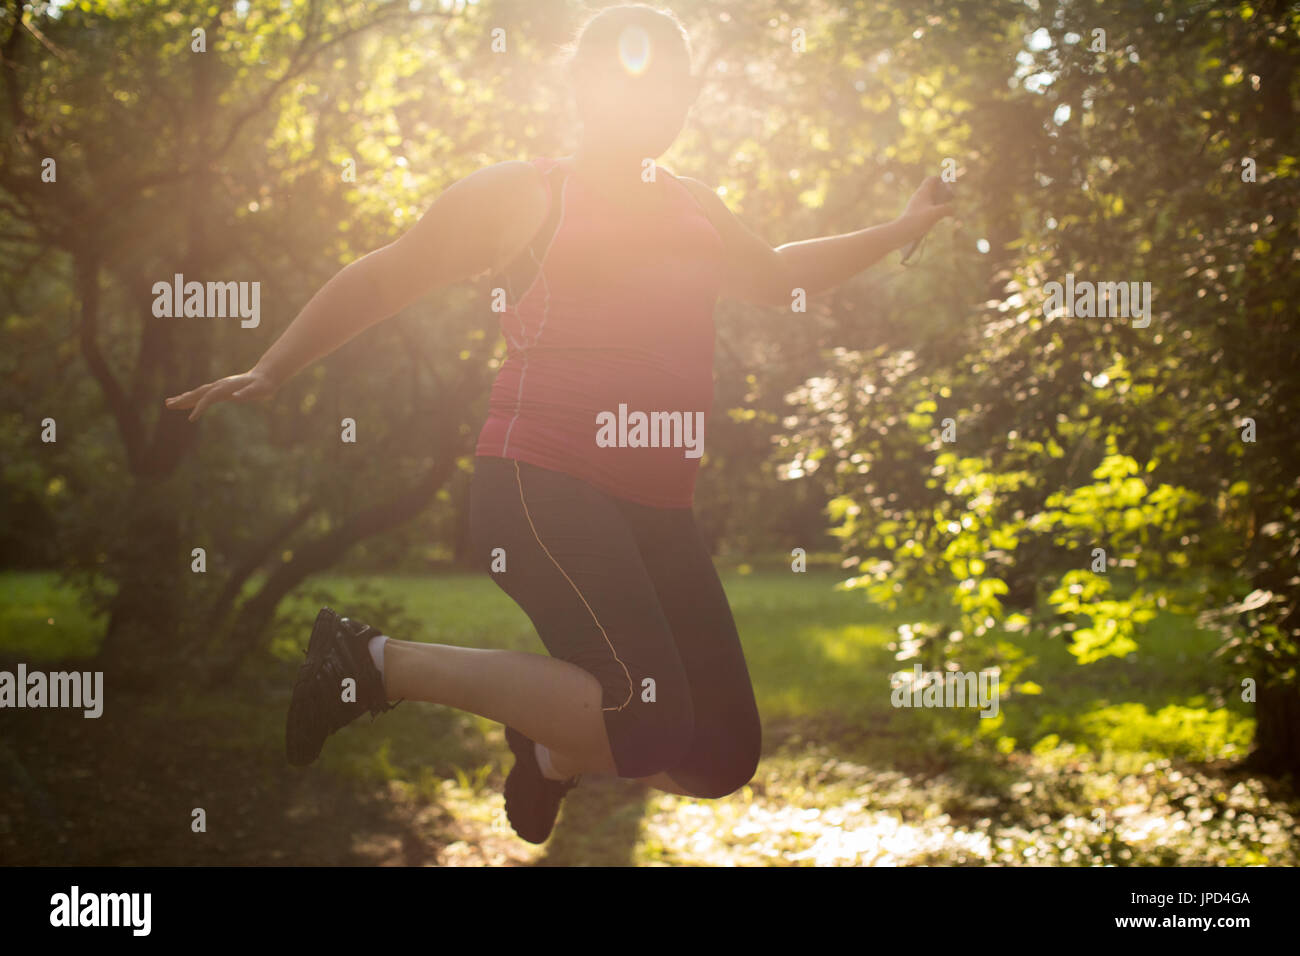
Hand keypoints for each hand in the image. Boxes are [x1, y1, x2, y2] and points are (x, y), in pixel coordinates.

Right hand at [164, 367, 280, 421]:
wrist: (265, 376)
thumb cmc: (263, 385)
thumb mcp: (259, 390)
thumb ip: (248, 393)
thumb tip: (236, 396)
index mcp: (226, 387)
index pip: (209, 398)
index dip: (200, 407)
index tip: (191, 419)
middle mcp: (219, 385)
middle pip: (198, 393)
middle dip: (183, 400)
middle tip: (168, 405)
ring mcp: (218, 387)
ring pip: (198, 393)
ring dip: (184, 399)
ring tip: (168, 403)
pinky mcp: (220, 390)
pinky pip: (203, 396)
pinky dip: (193, 400)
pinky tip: (185, 404)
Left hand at [900, 175, 955, 241]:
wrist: (902, 231)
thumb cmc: (918, 220)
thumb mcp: (935, 214)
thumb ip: (946, 209)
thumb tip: (953, 210)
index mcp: (923, 192)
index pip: (932, 179)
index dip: (941, 180)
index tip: (949, 187)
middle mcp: (918, 196)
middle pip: (930, 188)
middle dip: (940, 190)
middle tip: (950, 197)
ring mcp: (915, 205)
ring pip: (927, 198)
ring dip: (936, 200)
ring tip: (944, 207)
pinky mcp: (913, 213)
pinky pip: (924, 207)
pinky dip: (932, 208)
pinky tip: (935, 216)